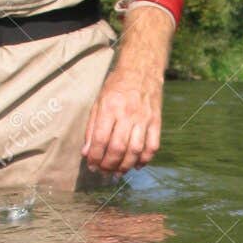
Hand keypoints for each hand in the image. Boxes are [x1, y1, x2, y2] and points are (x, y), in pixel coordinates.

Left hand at [82, 6, 171, 173]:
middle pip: (118, 148)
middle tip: (104, 172)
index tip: (91, 166)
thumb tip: (86, 152)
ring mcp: (144, 118)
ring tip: (118, 172)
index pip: (100, 139)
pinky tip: (137, 165)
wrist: (142, 70)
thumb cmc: (117, 86)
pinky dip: (145, 160)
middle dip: (108, 165)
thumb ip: (91, 128)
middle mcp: (127, 114)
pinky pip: (153, 146)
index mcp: (109, 108)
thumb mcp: (98, 102)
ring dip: (125, 166)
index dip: (95, 157)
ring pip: (135, 150)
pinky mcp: (156, 121)